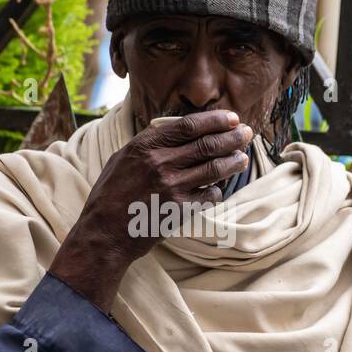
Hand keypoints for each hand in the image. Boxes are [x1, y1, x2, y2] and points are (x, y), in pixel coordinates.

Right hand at [48, 109, 252, 311]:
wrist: (103, 232)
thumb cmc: (110, 195)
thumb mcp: (122, 158)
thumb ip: (148, 144)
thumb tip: (175, 130)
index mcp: (145, 145)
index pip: (189, 125)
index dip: (216, 120)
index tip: (232, 119)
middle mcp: (160, 163)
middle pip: (208, 144)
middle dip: (233, 138)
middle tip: (248, 134)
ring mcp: (171, 186)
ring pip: (214, 169)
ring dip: (233, 162)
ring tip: (242, 158)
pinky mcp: (178, 210)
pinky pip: (209, 196)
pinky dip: (218, 191)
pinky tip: (220, 188)